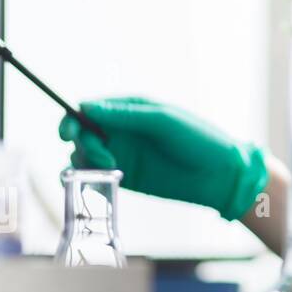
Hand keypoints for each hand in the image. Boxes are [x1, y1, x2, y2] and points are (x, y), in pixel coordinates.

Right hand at [59, 98, 267, 220]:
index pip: (88, 109)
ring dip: (86, 162)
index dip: (73, 120)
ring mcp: (122, 154)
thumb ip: (126, 115)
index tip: (70, 133)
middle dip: (82, 142)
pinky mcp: (125, 178)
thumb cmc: (200, 140)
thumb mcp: (164, 121)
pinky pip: (94, 178)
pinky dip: (87, 180)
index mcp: (130, 109)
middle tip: (104, 155)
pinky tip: (96, 183)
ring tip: (113, 167)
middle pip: (81, 133)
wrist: (222, 176)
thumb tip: (86, 107)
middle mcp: (122, 130)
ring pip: (83, 156)